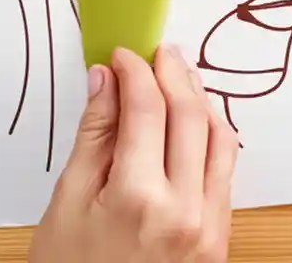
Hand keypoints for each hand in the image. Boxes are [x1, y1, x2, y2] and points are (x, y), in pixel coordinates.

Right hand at [30, 46, 238, 262]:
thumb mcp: (67, 205)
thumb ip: (93, 138)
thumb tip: (104, 81)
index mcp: (137, 200)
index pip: (147, 109)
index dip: (135, 71)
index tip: (123, 54)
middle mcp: (184, 211)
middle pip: (190, 116)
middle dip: (174, 74)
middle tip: (157, 52)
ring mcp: (209, 227)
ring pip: (220, 140)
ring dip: (201, 101)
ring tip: (179, 77)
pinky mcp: (220, 239)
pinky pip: (225, 172)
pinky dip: (211, 138)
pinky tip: (193, 122)